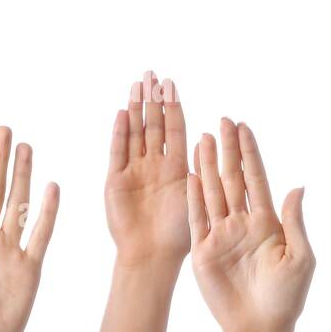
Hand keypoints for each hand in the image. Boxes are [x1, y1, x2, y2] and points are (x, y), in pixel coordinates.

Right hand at [106, 74, 189, 266]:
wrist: (151, 257)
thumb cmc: (180, 239)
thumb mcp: (205, 200)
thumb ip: (206, 169)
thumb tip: (215, 140)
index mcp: (177, 169)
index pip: (176, 130)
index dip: (174, 107)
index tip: (172, 84)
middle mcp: (154, 167)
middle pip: (153, 126)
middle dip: (152, 100)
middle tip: (151, 74)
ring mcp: (134, 173)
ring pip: (135, 134)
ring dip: (136, 110)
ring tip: (136, 85)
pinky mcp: (115, 182)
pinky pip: (117, 152)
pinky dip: (120, 133)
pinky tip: (123, 113)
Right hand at [187, 120, 313, 331]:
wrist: (259, 327)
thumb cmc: (286, 297)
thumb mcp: (300, 257)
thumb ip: (295, 222)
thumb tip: (297, 187)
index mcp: (268, 223)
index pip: (257, 180)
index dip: (250, 153)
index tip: (244, 128)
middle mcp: (242, 223)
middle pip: (233, 179)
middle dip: (228, 150)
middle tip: (222, 122)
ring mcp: (221, 235)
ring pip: (212, 192)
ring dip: (208, 166)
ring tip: (202, 138)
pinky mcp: (203, 250)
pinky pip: (196, 217)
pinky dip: (193, 195)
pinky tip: (191, 175)